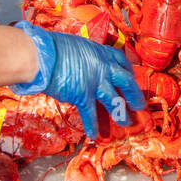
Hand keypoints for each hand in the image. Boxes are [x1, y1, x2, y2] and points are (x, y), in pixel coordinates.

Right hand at [11, 22, 145, 138]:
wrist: (42, 55)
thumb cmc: (52, 47)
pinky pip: (91, 113)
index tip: (131, 76)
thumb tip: (83, 64)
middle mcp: (102, 67)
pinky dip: (92, 125)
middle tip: (139, 104)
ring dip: (120, 113)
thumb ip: (85, 56)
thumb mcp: (75, 45)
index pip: (120, 59)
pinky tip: (94, 135)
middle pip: (125, 81)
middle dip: (134, 94)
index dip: (128, 69)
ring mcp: (95, 82)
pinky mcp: (83, 95)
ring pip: (115, 100)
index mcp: (100, 51)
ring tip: (125, 123)